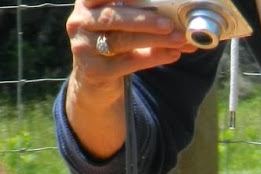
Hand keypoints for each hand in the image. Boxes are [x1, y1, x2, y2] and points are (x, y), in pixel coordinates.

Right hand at [64, 0, 192, 157]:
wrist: (96, 79)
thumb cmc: (115, 42)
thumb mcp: (122, 24)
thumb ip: (141, 14)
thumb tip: (181, 16)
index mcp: (87, 3)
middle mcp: (80, 21)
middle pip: (113, 17)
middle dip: (145, 20)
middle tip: (170, 24)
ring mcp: (83, 46)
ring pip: (122, 41)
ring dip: (154, 40)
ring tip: (179, 39)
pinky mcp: (93, 70)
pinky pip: (128, 63)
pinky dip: (153, 58)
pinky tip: (172, 54)